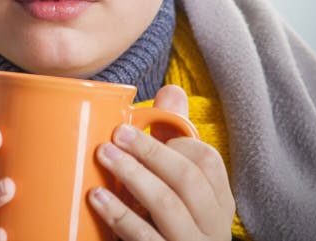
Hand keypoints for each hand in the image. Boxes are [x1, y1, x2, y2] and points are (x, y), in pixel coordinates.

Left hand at [88, 85, 235, 240]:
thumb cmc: (164, 221)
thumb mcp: (173, 185)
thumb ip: (171, 140)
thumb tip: (171, 90)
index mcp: (218, 201)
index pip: (209, 161)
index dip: (176, 141)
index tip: (140, 129)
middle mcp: (212, 226)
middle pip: (188, 180)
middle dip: (150, 151)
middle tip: (116, 134)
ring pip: (168, 206)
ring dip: (133, 175)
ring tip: (103, 155)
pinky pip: (145, 237)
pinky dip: (120, 214)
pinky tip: (97, 197)